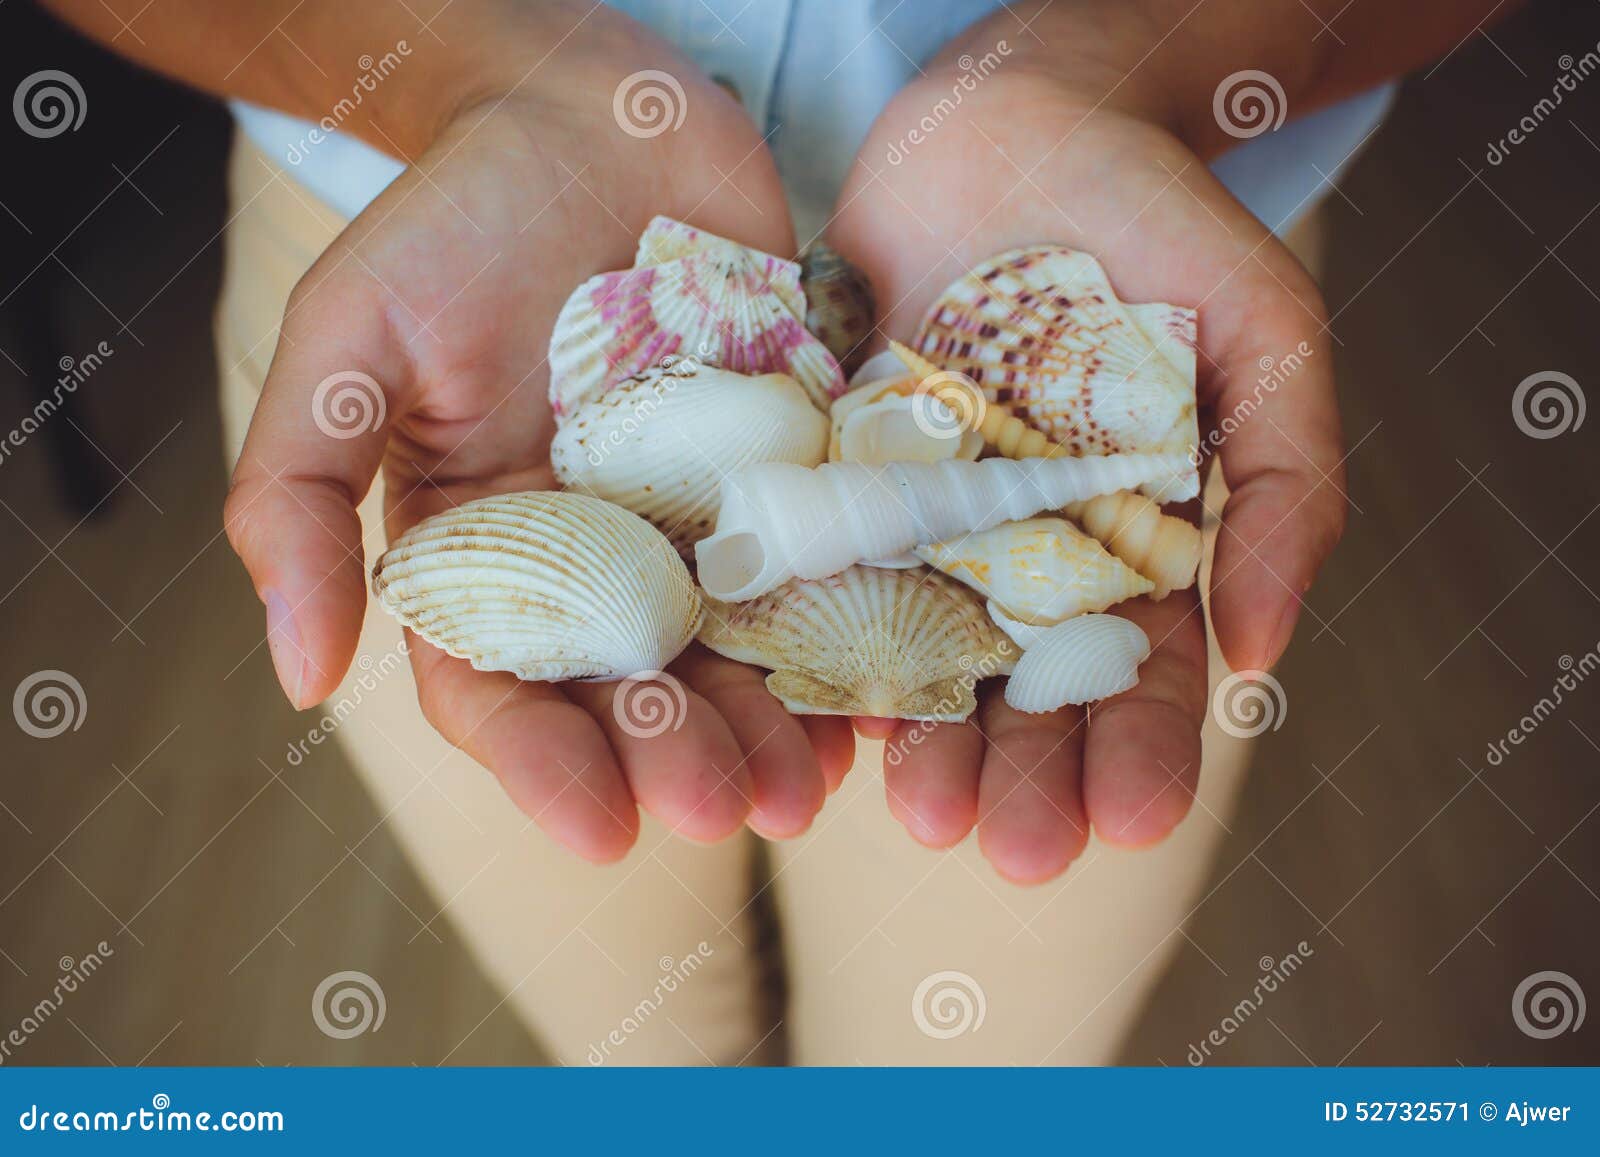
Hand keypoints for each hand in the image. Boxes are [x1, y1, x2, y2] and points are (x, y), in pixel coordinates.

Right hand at [225, 16, 852, 862]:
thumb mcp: (349, 341)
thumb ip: (297, 497)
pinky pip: (820, 568)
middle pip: (633, 692)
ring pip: (735, 654)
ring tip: (805, 789)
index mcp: (486, 549)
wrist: (592, 114)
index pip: (503, 688)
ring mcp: (696, 518)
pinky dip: (847, 634)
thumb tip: (301, 676)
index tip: (601, 832)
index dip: (545, 765)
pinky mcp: (785, 471)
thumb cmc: (458, 214)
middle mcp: (595, 555)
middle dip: (674, 759)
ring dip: (770, 729)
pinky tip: (879, 692)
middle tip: (722, 810)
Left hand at [828, 36, 1344, 881]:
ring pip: (922, 653)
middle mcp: (1023, 556)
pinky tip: (818, 716)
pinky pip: (823, 576)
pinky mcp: (836, 479)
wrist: (1015, 122)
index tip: (1132, 820)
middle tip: (1013, 851)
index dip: (1143, 748)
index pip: (1145, 671)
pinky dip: (818, 645)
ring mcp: (924, 523)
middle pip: (1026, 690)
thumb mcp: (1265, 339)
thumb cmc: (1159, 225)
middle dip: (1025, 774)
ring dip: (924, 738)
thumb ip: (1284, 487)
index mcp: (1132, 542)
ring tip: (920, 813)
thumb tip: (1264, 655)